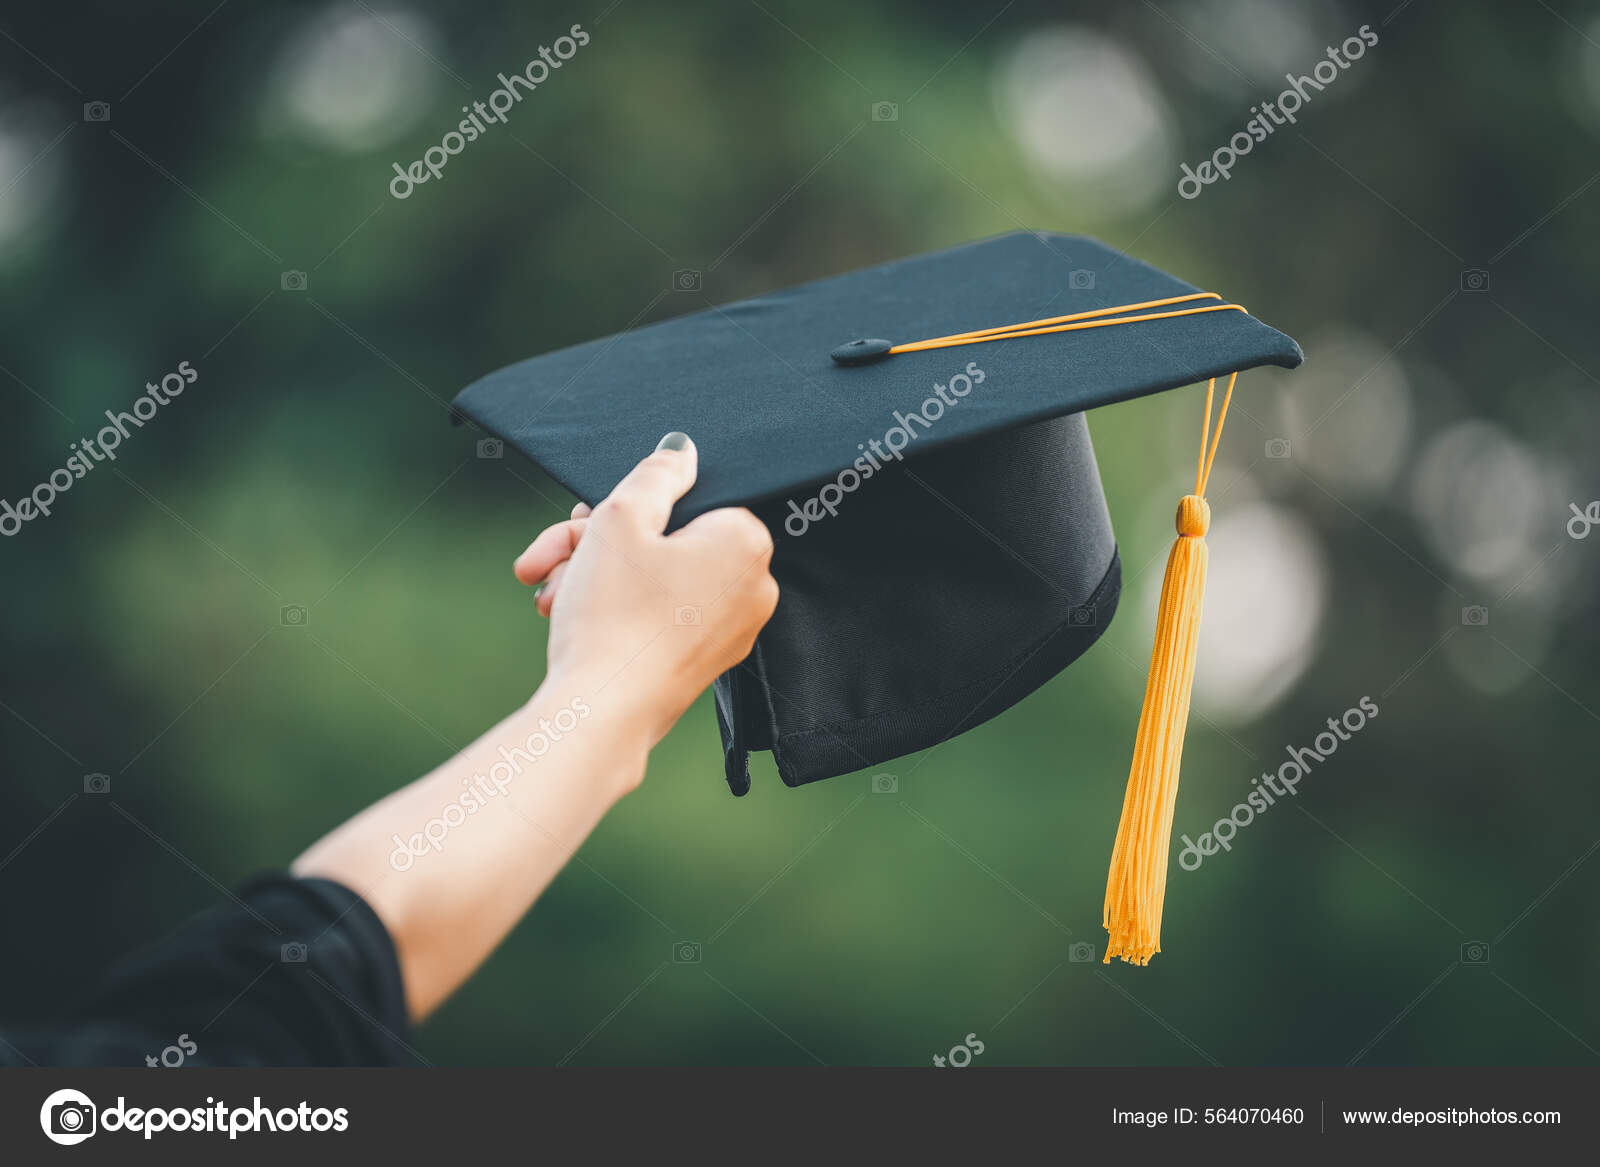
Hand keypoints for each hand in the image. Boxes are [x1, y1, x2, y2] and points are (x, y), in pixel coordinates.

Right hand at [513, 434, 778, 749]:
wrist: (600, 714)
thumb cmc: (615, 616)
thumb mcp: (621, 519)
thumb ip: (654, 475)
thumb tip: (680, 452)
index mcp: (746, 542)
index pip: (685, 499)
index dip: (627, 507)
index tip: (584, 518)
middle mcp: (751, 587)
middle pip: (662, 540)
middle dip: (594, 543)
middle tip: (549, 555)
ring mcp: (729, 629)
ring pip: (653, 578)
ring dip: (592, 575)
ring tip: (548, 592)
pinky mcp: (701, 660)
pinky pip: (658, 615)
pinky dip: (614, 608)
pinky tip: (564, 613)